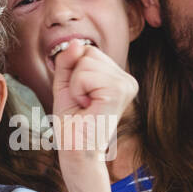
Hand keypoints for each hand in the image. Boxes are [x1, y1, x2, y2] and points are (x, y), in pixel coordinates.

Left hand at [50, 40, 137, 158]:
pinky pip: (84, 74)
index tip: (80, 96)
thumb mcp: (65, 84)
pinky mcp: (119, 90)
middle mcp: (127, 79)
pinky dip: (77, 90)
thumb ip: (68, 61)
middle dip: (74, 77)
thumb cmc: (72, 122)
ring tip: (85, 105)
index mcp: (118, 77)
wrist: (76, 150)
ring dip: (75, 85)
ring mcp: (126, 84)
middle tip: (82, 102)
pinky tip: (88, 107)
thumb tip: (75, 42)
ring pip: (86, 61)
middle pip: (88, 51)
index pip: (89, 50)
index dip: (74, 71)